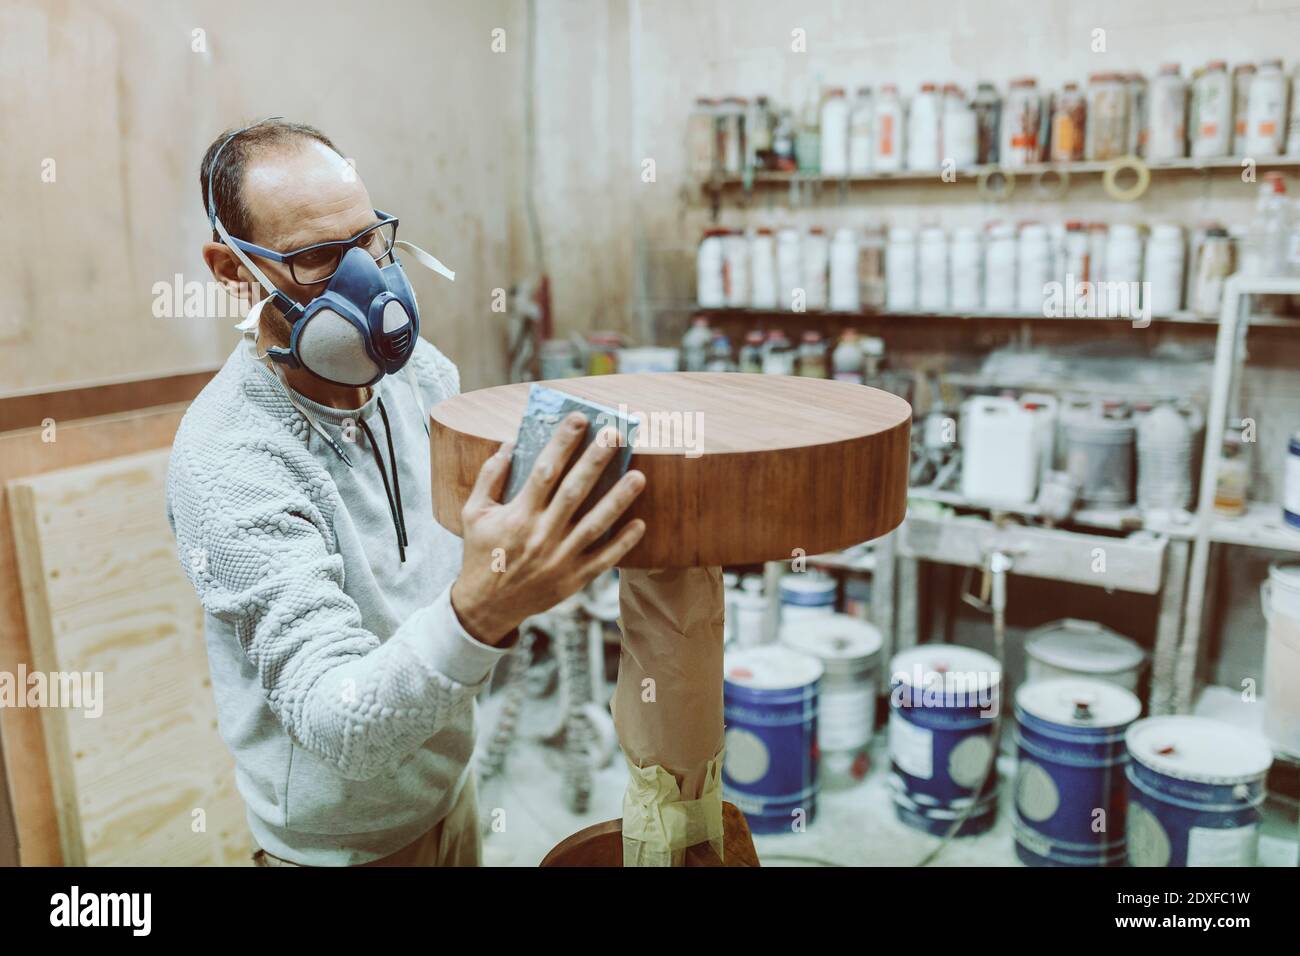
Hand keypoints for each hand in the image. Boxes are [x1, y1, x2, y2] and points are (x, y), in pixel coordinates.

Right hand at [450, 412, 646, 643]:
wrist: (485, 607)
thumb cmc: (480, 553)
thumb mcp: (473, 514)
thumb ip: (490, 477)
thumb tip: (510, 444)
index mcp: (517, 515)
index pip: (543, 471)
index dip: (562, 443)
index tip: (579, 420)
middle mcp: (541, 535)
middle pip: (574, 491)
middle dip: (595, 461)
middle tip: (615, 436)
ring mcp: (560, 558)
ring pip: (595, 525)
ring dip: (619, 499)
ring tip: (638, 475)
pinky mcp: (573, 579)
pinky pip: (603, 560)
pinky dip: (622, 543)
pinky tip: (640, 523)